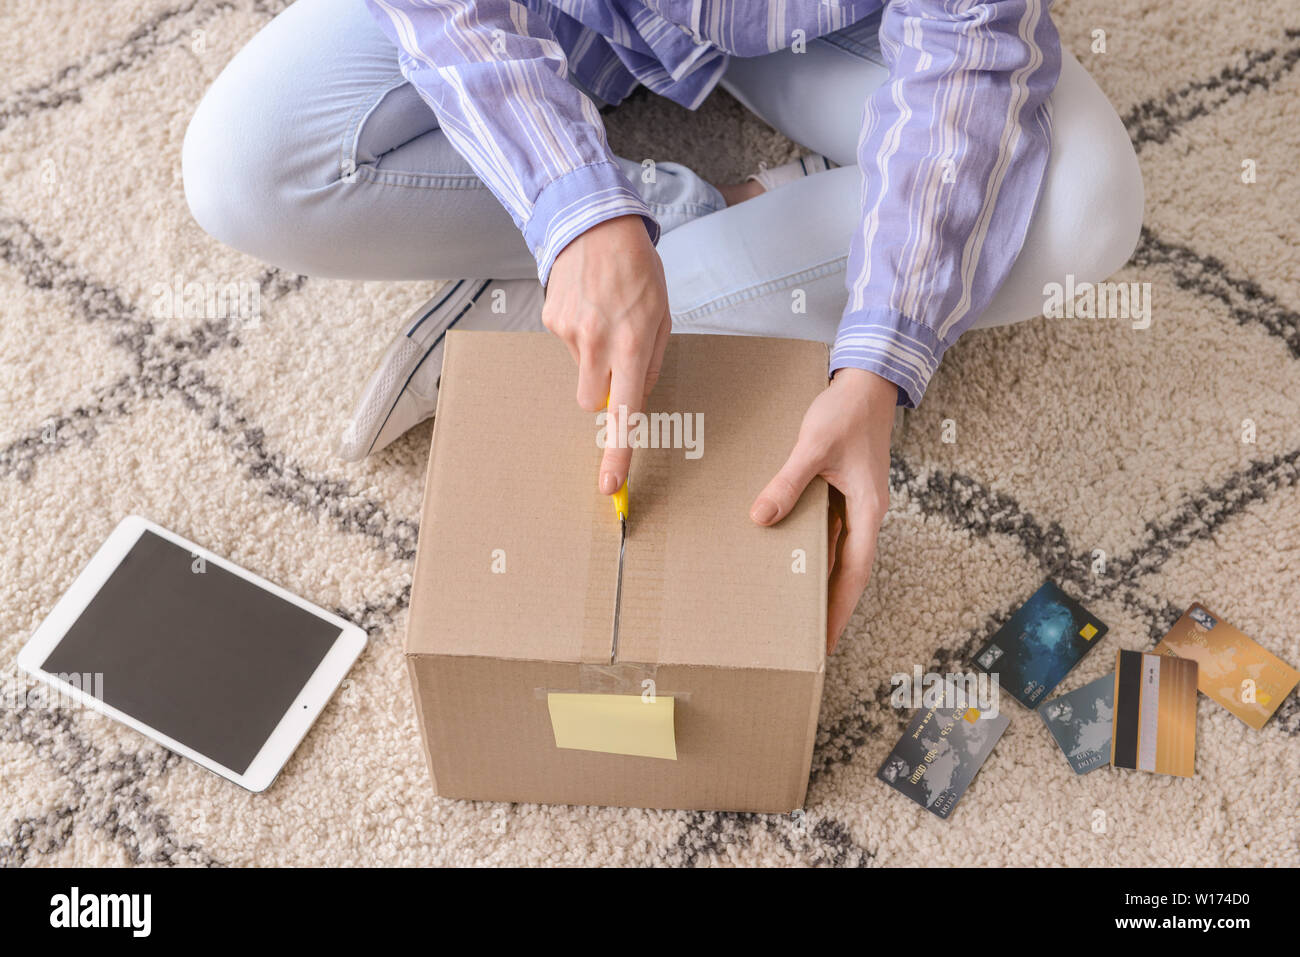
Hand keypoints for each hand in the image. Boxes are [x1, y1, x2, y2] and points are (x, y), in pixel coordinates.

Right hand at [543, 215, 670, 494]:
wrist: (596, 223)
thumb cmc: (639, 270)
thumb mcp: (663, 315)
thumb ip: (653, 362)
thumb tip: (634, 398)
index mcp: (634, 345)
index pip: (625, 412)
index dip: (618, 453)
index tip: (610, 485)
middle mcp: (598, 343)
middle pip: (591, 400)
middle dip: (602, 390)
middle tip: (616, 355)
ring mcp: (570, 332)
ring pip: (580, 370)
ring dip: (592, 355)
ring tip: (604, 314)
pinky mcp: (550, 319)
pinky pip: (567, 345)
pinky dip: (579, 331)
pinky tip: (588, 302)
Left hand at [749, 368, 895, 652]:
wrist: (867, 380)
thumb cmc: (846, 411)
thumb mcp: (814, 446)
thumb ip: (788, 482)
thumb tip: (761, 517)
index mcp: (868, 510)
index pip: (853, 574)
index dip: (839, 609)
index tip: (825, 640)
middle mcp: (865, 513)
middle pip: (846, 570)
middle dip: (828, 604)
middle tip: (805, 637)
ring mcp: (854, 502)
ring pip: (836, 551)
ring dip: (819, 578)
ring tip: (794, 607)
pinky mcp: (842, 489)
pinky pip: (826, 528)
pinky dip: (811, 547)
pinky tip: (789, 556)